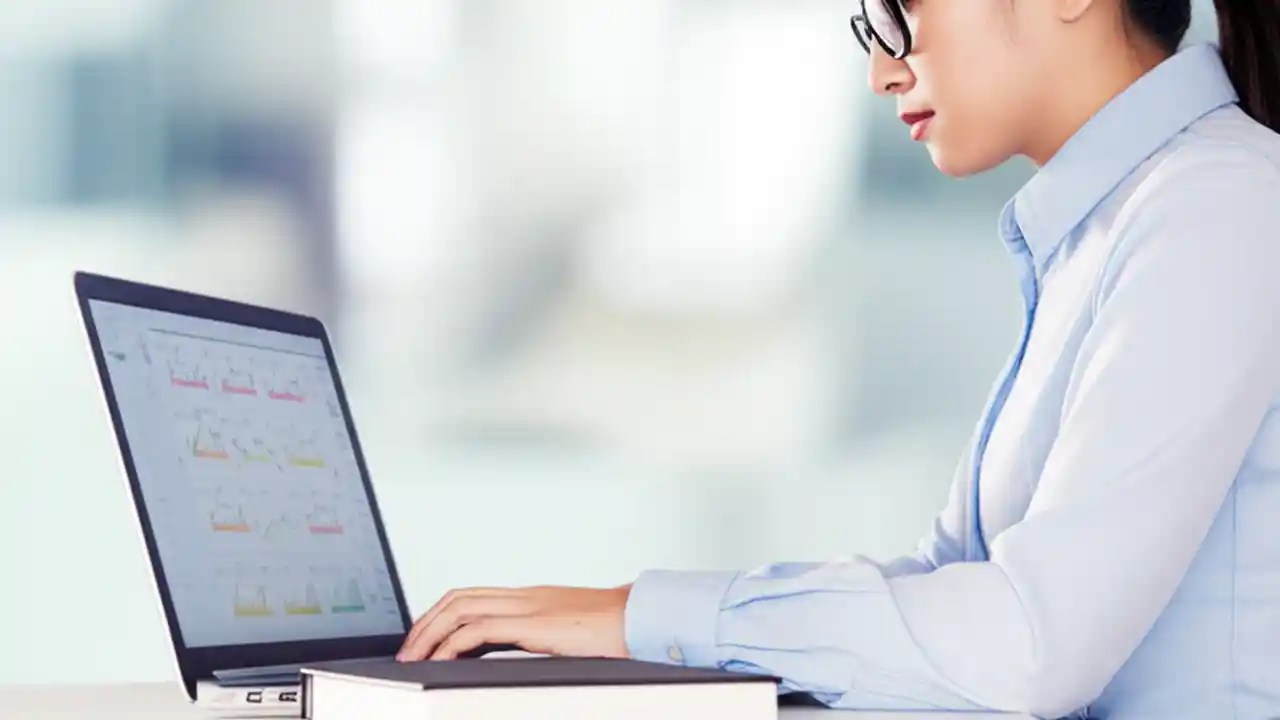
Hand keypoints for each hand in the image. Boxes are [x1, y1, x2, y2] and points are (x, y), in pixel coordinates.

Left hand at [396, 584, 633, 661]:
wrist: (642, 620)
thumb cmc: (615, 631)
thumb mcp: (570, 634)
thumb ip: (543, 639)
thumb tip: (521, 657)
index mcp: (532, 598)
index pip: (472, 595)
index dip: (440, 614)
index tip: (424, 638)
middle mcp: (525, 597)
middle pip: (457, 597)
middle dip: (424, 622)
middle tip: (407, 651)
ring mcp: (528, 607)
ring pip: (460, 608)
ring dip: (429, 633)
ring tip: (413, 659)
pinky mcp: (534, 624)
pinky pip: (479, 629)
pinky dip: (452, 643)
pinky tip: (441, 660)